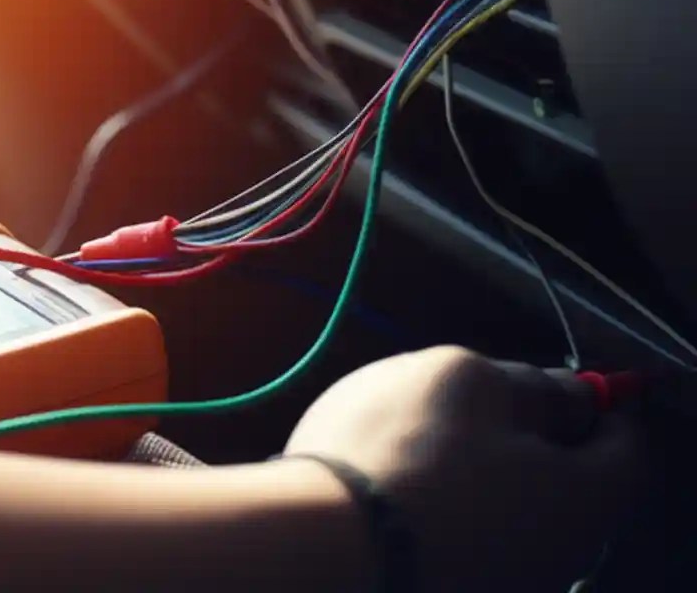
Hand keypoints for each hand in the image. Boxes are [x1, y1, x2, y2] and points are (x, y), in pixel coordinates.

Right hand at [285, 346, 643, 592]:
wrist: (323, 546)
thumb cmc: (406, 453)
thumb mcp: (462, 377)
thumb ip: (523, 380)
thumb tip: (562, 392)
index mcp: (586, 496)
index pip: (625, 442)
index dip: (596, 401)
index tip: (561, 381)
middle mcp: (558, 553)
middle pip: (562, 480)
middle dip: (527, 436)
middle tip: (475, 402)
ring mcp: (504, 580)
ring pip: (505, 508)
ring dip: (475, 471)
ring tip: (412, 438)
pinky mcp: (446, 586)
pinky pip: (460, 535)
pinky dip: (440, 505)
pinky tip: (389, 481)